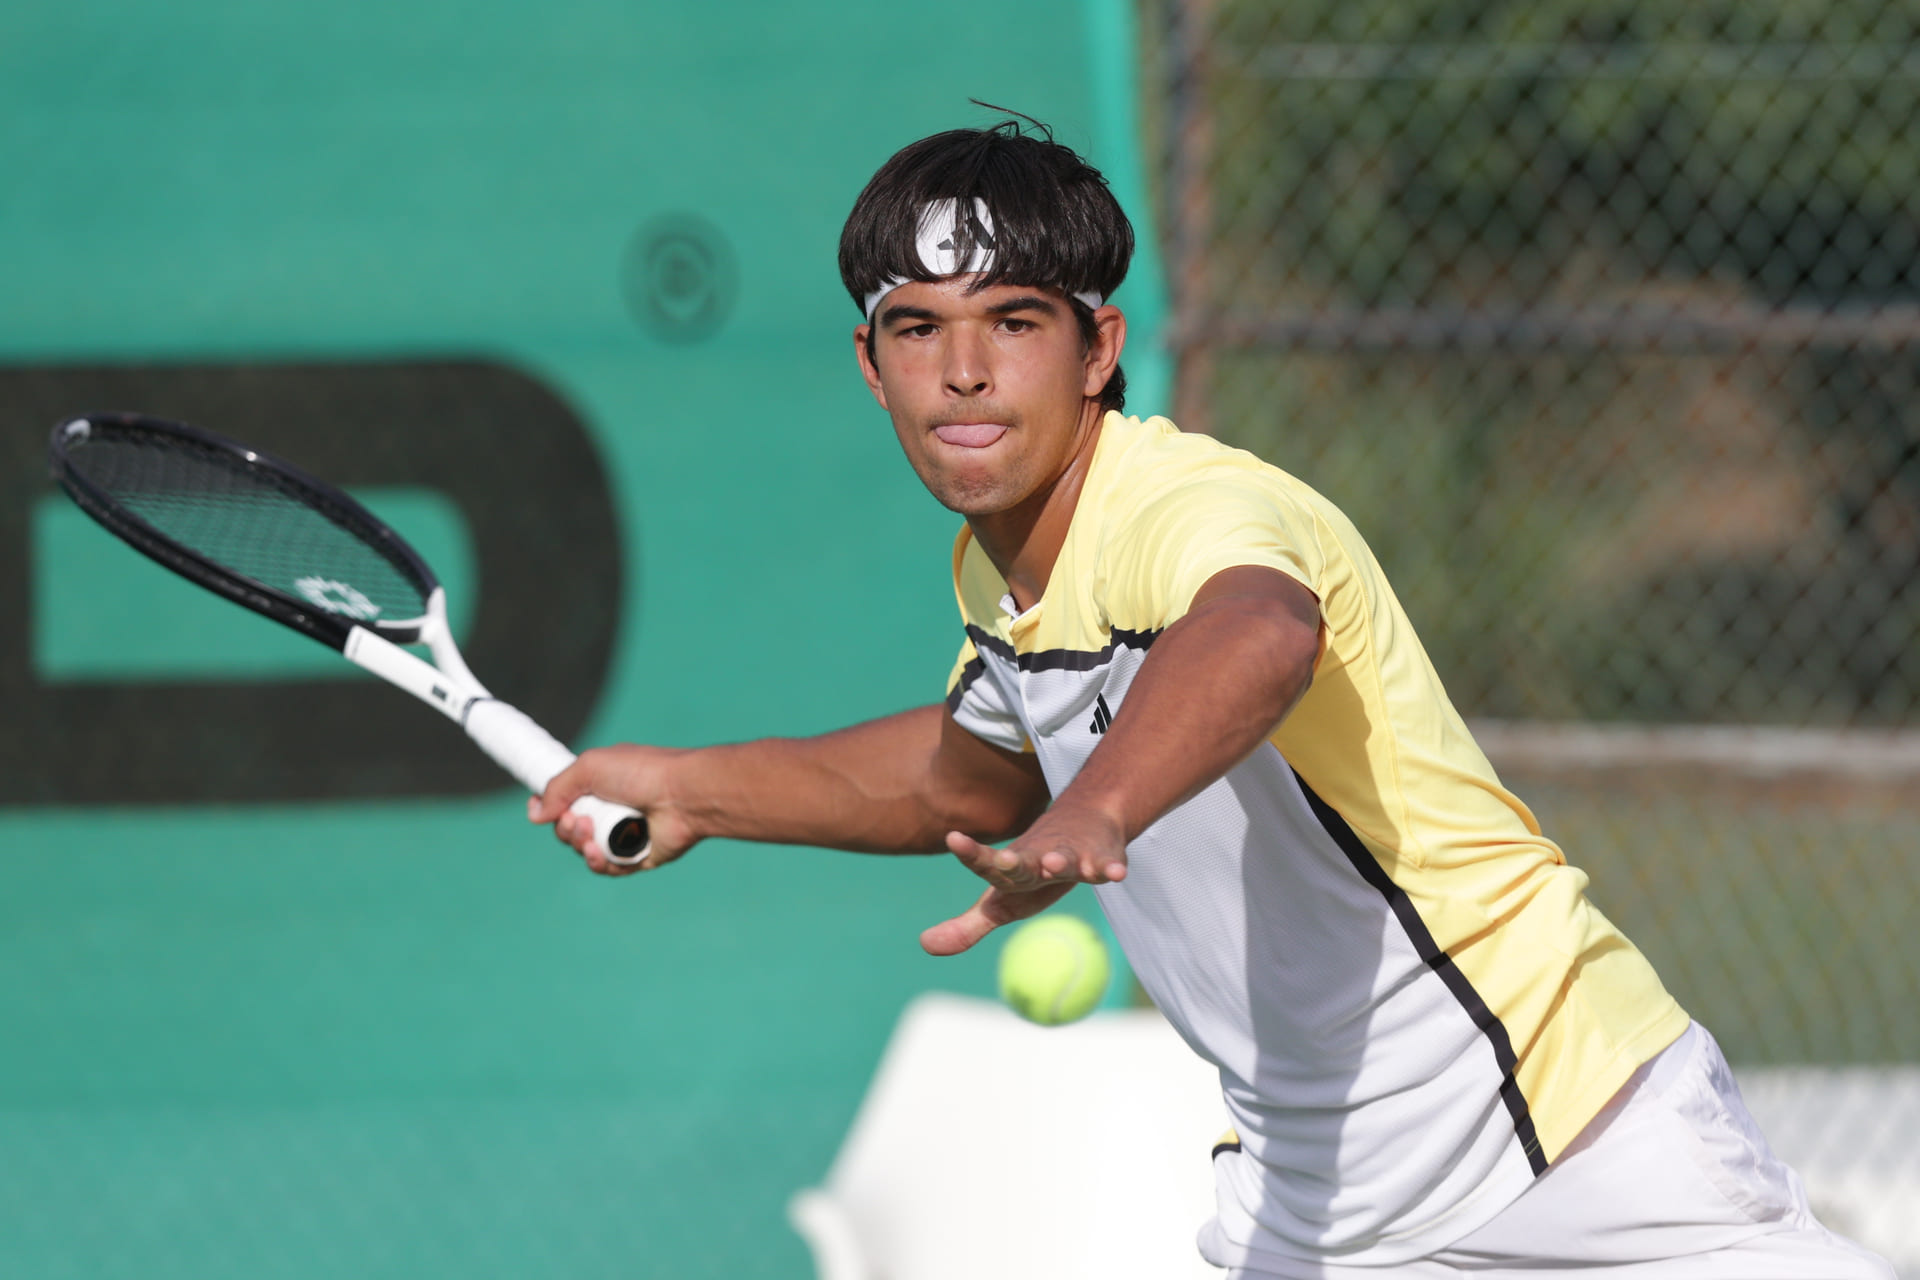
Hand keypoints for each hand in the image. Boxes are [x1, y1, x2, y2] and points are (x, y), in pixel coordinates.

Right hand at [528, 744, 695, 876]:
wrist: (682, 795)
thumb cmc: (641, 773)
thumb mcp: (590, 767)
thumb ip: (558, 787)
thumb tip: (535, 813)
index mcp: (601, 784)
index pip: (565, 801)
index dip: (550, 807)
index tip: (539, 809)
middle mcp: (612, 809)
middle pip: (570, 830)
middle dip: (565, 828)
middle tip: (574, 819)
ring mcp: (624, 834)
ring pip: (585, 850)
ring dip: (579, 843)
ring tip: (589, 830)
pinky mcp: (636, 857)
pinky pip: (606, 867)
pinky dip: (597, 861)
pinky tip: (597, 851)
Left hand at [921, 801, 1128, 953]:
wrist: (1083, 823)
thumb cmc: (1033, 871)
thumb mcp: (1002, 902)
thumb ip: (968, 926)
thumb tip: (924, 945)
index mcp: (1011, 871)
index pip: (986, 865)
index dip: (971, 853)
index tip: (953, 837)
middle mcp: (1038, 858)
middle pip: (1024, 861)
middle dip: (1014, 862)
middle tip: (1005, 860)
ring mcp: (1072, 855)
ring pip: (1066, 858)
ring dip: (1060, 861)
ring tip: (1054, 865)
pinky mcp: (1103, 856)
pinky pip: (1107, 863)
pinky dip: (1110, 868)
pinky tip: (1116, 874)